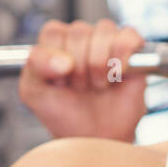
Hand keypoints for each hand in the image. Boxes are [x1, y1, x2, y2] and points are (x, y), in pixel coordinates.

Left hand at [19, 19, 146, 141]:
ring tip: (98, 84)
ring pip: (104, 30)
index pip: (54, 31)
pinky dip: (123, 56)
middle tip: (80, 87)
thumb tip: (64, 61)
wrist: (95, 136)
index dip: (56, 56)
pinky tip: (117, 75)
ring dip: (100, 64)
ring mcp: (108, 43)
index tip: (59, 80)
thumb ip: (36, 66)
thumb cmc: (64, 113)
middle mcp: (82, 39)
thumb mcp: (34, 91)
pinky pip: (129, 36)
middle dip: (79, 66)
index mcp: (55, 43)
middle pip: (79, 31)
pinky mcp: (133, 51)